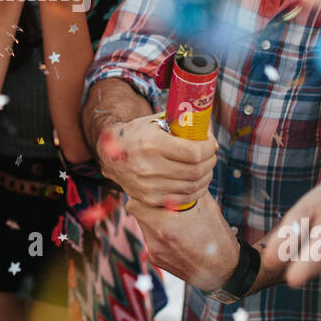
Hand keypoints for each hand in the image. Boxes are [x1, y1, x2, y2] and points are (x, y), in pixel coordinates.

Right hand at [95, 115, 216, 208]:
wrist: (109, 153)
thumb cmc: (137, 133)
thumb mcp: (154, 122)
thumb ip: (180, 123)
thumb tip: (207, 127)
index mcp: (152, 144)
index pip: (193, 152)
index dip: (209, 148)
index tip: (211, 143)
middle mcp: (149, 167)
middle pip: (195, 170)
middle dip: (210, 161)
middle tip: (211, 154)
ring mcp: (149, 186)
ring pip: (192, 186)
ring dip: (206, 176)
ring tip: (207, 167)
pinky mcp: (149, 199)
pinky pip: (182, 199)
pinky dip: (196, 191)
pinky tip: (199, 182)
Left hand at [126, 191, 239, 292]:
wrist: (224, 271)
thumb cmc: (217, 236)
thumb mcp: (207, 206)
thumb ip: (186, 189)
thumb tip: (177, 174)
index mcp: (164, 225)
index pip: (135, 203)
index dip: (144, 195)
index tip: (155, 192)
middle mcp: (155, 241)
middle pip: (137, 214)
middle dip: (149, 205)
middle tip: (165, 203)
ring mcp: (154, 252)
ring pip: (144, 226)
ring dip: (154, 219)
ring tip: (175, 221)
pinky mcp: (156, 261)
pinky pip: (150, 240)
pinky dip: (159, 234)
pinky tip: (177, 235)